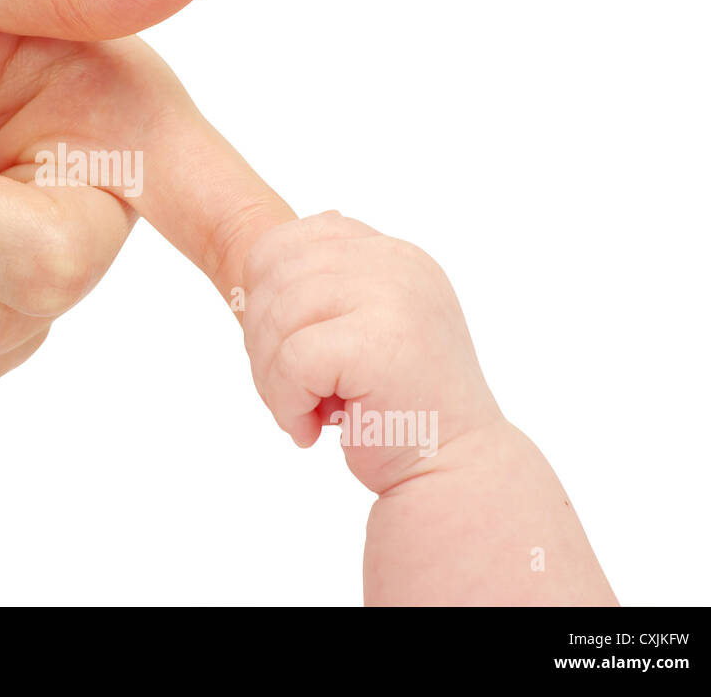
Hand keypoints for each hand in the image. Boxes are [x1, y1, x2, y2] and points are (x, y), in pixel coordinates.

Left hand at [241, 210, 503, 489]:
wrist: (455, 471)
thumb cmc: (401, 410)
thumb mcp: (366, 330)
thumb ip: (329, 291)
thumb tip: (255, 265)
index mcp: (392, 255)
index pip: (291, 239)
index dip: (265, 290)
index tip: (284, 343)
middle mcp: (396, 264)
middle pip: (274, 274)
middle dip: (261, 338)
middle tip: (288, 389)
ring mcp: (391, 297)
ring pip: (277, 316)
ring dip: (271, 376)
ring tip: (302, 411)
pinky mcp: (376, 341)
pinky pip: (291, 359)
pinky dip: (286, 402)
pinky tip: (311, 429)